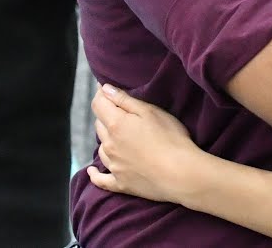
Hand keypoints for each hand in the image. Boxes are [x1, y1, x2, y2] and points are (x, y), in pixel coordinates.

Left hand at [88, 85, 204, 204]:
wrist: (179, 173)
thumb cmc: (170, 138)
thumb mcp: (150, 112)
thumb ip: (125, 100)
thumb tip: (105, 90)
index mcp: (116, 125)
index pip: (99, 105)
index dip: (100, 94)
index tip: (104, 88)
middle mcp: (109, 145)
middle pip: (99, 125)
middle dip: (105, 115)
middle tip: (118, 109)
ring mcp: (113, 166)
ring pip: (101, 148)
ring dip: (106, 139)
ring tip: (116, 134)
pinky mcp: (120, 183)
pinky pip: (100, 179)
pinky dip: (95, 174)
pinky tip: (92, 171)